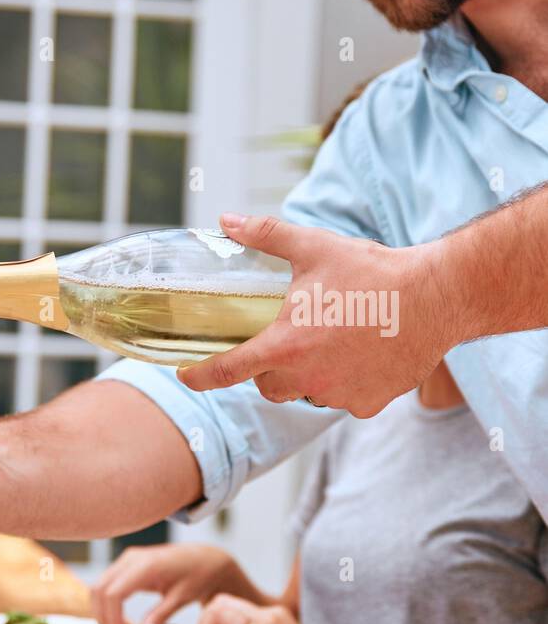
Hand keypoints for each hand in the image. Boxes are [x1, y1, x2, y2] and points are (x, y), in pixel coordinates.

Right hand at [91, 543, 249, 623]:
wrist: (206, 560)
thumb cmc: (198, 575)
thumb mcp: (181, 599)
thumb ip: (159, 618)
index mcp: (145, 565)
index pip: (113, 594)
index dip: (113, 620)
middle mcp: (130, 559)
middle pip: (99, 591)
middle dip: (105, 620)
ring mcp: (126, 560)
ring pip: (98, 589)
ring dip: (104, 614)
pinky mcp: (126, 566)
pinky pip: (107, 587)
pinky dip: (109, 607)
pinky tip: (123, 622)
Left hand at [177, 214, 462, 417]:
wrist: (437, 296)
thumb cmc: (372, 272)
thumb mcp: (313, 248)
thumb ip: (265, 236)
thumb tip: (225, 220)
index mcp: (285, 345)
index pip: (226, 371)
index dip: (200, 376)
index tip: (186, 375)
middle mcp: (307, 377)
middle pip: (267, 385)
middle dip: (268, 368)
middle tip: (289, 339)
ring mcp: (337, 395)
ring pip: (305, 392)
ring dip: (306, 375)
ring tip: (331, 342)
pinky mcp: (366, 403)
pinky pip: (342, 398)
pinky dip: (344, 382)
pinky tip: (360, 355)